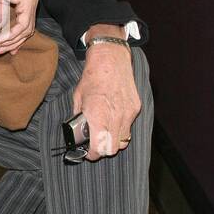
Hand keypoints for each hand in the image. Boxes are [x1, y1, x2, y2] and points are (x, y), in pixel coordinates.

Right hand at [0, 0, 38, 54]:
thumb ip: (0, 15)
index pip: (26, 24)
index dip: (16, 38)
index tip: (5, 47)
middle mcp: (32, 0)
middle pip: (28, 30)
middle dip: (13, 43)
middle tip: (0, 51)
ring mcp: (32, 1)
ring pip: (26, 30)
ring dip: (10, 40)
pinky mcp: (27, 2)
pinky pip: (22, 25)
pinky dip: (11, 35)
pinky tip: (0, 39)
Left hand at [72, 33, 140, 158]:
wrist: (111, 59)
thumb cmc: (93, 77)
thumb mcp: (78, 97)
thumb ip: (79, 117)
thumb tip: (77, 131)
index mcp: (98, 115)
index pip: (99, 147)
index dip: (93, 155)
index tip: (89, 154)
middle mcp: (115, 116)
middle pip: (112, 149)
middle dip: (103, 151)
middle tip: (96, 146)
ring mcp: (128, 113)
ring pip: (123, 140)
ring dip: (114, 142)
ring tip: (105, 135)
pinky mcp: (136, 108)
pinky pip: (129, 127)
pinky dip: (121, 128)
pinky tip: (114, 120)